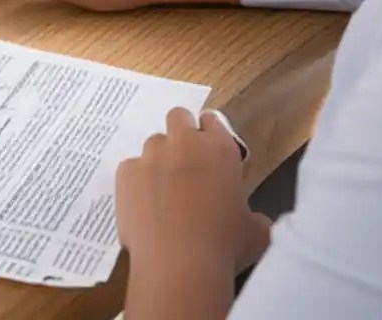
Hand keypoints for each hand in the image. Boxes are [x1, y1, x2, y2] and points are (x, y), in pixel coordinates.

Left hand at [116, 108, 270, 275]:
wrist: (178, 265)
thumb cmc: (225, 247)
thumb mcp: (255, 231)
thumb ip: (253, 214)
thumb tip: (252, 220)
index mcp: (220, 149)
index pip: (213, 121)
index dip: (210, 134)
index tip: (209, 150)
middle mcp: (184, 144)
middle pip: (178, 117)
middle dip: (181, 132)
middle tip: (185, 161)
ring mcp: (151, 156)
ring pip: (153, 144)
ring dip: (159, 159)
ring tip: (164, 190)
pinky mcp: (125, 172)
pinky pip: (131, 168)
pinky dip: (137, 181)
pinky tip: (143, 204)